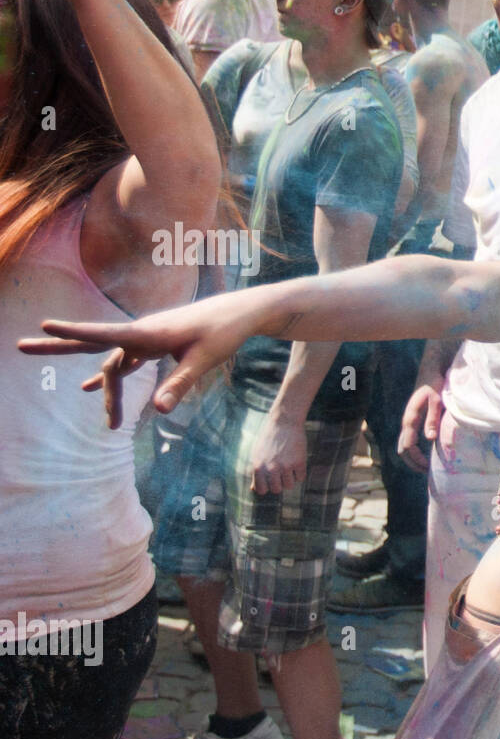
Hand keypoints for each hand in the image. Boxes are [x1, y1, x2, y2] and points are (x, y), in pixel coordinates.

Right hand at [18, 298, 252, 429]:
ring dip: (109, 392)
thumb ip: (180, 385)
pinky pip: (124, 361)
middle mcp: (141, 333)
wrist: (240, 313)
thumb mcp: (205, 361)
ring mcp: (146, 338)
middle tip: (21, 346)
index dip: (74, 331)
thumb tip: (158, 411)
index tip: (45, 325)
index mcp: (149, 333)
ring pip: (115, 364)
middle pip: (96, 346)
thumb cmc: (224, 332)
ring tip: (111, 425)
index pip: (105, 333)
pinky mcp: (154, 344)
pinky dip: (108, 376)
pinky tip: (86, 388)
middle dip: (59, 347)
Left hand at [249, 415, 306, 495]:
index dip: (267, 487)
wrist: (284, 422)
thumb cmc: (269, 438)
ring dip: (290, 478)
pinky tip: (297, 462)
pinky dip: (300, 473)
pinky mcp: (299, 462)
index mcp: (258, 467)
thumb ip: (256, 472)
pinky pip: (301, 478)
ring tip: (289, 467)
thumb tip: (253, 489)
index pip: (261, 490)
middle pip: (277, 490)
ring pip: (290, 485)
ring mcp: (286, 466)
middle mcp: (271, 468)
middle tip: (281, 474)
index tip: (270, 480)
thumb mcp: (257, 454)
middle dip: (280, 484)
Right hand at [397, 383, 442, 472]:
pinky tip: (424, 455)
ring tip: (425, 467)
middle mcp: (406, 422)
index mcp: (410, 419)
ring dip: (411, 459)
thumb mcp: (436, 400)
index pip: (408, 445)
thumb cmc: (435, 384)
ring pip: (402, 446)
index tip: (428, 467)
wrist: (430, 372)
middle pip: (402, 449)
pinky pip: (408, 440)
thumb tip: (429, 439)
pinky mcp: (413, 421)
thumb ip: (432, 418)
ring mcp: (408, 422)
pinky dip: (413, 451)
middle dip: (412, 462)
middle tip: (427, 472)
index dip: (417, 459)